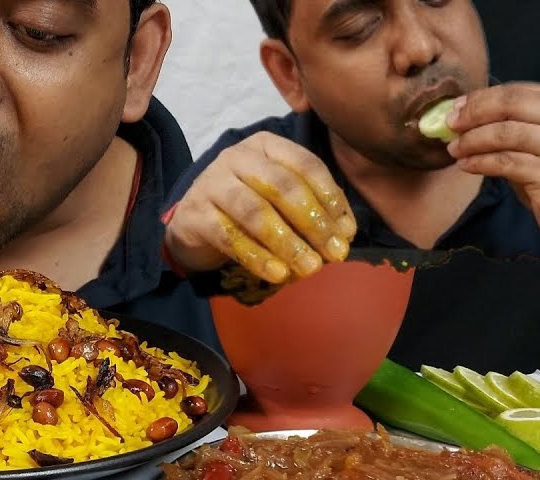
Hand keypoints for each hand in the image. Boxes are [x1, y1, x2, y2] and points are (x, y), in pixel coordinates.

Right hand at [164, 131, 355, 283]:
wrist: (193, 222)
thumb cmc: (245, 206)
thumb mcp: (279, 197)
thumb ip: (312, 207)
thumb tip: (344, 234)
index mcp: (265, 145)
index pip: (306, 165)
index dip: (330, 198)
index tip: (346, 232)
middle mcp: (236, 157)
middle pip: (282, 187)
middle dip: (313, 222)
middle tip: (335, 254)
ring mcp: (212, 183)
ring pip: (256, 212)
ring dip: (288, 243)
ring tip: (309, 268)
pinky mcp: (195, 214)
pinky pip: (231, 238)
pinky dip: (258, 258)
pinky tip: (278, 274)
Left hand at [446, 82, 539, 251]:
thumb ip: (513, 127)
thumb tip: (463, 119)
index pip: (520, 91)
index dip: (482, 97)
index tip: (456, 107)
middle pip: (512, 104)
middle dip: (474, 112)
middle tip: (450, 124)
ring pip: (505, 133)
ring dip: (471, 140)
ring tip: (453, 149)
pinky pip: (504, 162)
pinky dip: (478, 162)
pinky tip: (465, 165)